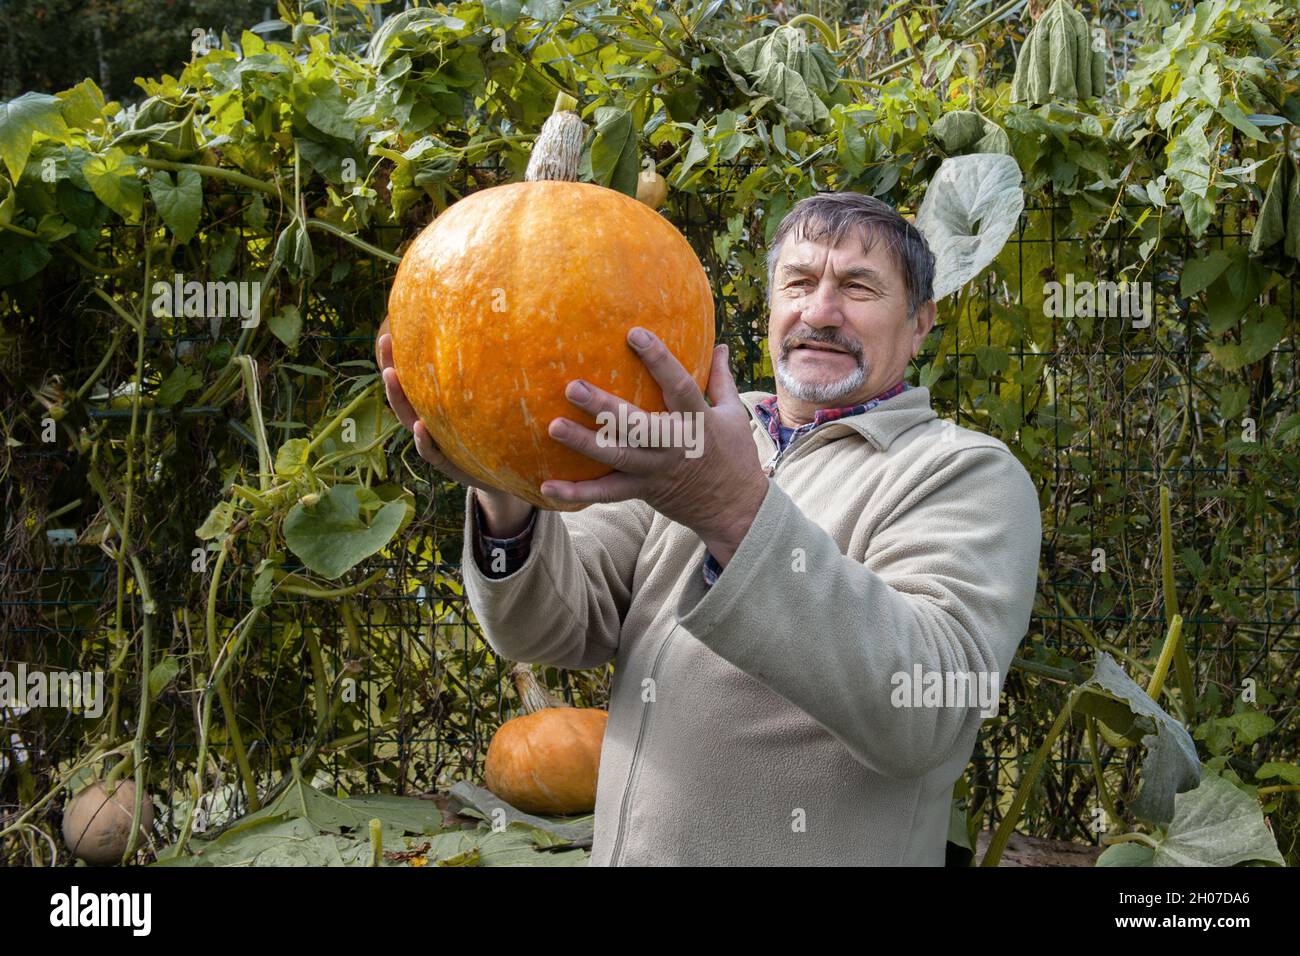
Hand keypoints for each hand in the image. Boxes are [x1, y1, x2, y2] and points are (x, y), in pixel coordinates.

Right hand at [377, 333, 532, 533]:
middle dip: (391, 372)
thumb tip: (503, 331)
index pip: (411, 379)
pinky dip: (423, 441)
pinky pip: (432, 453)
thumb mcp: (488, 404)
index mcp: (437, 407)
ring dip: (398, 399)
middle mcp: (431, 422)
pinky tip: (419, 426)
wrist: (506, 477)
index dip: (396, 358)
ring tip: (391, 376)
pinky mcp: (449, 464)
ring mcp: (437, 443)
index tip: (388, 334)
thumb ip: (486, 379)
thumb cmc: (495, 435)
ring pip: (409, 420)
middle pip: (403, 396)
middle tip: (384, 345)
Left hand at [540, 327, 768, 565]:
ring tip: (553, 426)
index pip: (680, 386)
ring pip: (616, 457)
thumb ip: (720, 379)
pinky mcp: (643, 491)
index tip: (634, 334)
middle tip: (572, 386)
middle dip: (604, 407)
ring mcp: (656, 471)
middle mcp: (674, 446)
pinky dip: (578, 493)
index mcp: (698, 422)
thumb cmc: (735, 456)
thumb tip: (719, 344)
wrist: (735, 510)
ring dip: (584, 443)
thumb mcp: (733, 415)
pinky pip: (607, 494)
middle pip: (636, 426)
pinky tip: (547, 485)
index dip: (659, 360)